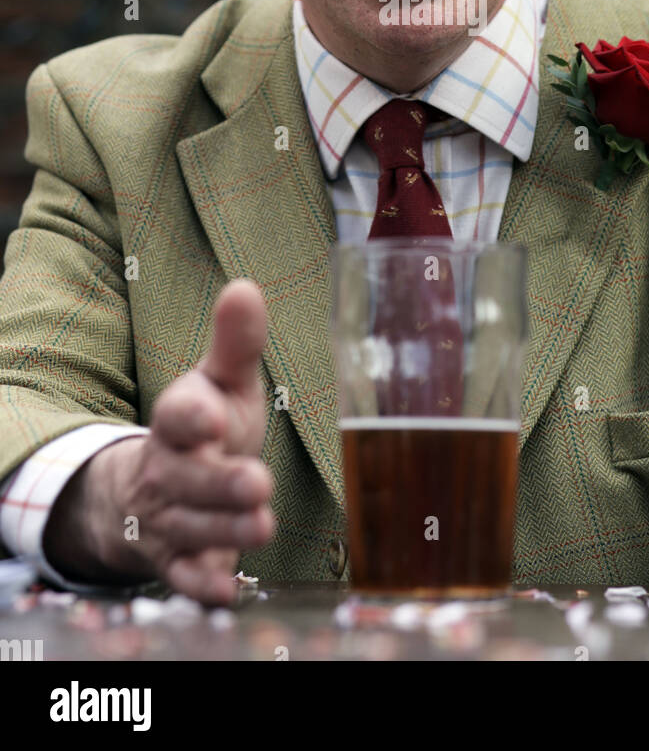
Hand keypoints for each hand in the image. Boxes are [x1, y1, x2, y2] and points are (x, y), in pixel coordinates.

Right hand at [46, 278, 275, 605]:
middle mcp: (168, 469)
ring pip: (191, 527)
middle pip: (186, 478)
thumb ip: (237, 343)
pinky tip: (230, 590)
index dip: (193, 418)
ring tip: (263, 524)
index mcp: (179, 419)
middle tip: (258, 483)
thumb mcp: (223, 382)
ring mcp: (168, 518)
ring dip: (224, 530)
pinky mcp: (177, 561)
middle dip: (219, 483)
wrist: (156, 489)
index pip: (176, 415)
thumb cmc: (208, 424)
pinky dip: (203, 586)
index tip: (215, 418)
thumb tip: (246, 286)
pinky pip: (183, 577)